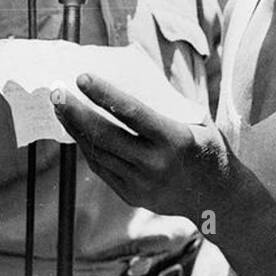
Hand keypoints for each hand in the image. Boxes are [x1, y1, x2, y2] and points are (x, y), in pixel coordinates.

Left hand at [51, 73, 233, 218]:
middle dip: (76, 112)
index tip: (82, 77)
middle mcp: (156, 164)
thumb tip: (127, 79)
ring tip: (61, 108)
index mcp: (175, 140)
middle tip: (57, 92)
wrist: (219, 198)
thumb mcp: (197, 122)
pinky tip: (77, 130)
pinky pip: (102, 168)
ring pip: (99, 153)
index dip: (104, 94)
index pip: (132, 113)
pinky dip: (87, 147)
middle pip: (106, 135)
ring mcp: (142, 184)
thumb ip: (166, 105)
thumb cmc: (208, 148)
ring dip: (76, 129)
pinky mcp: (132, 196)